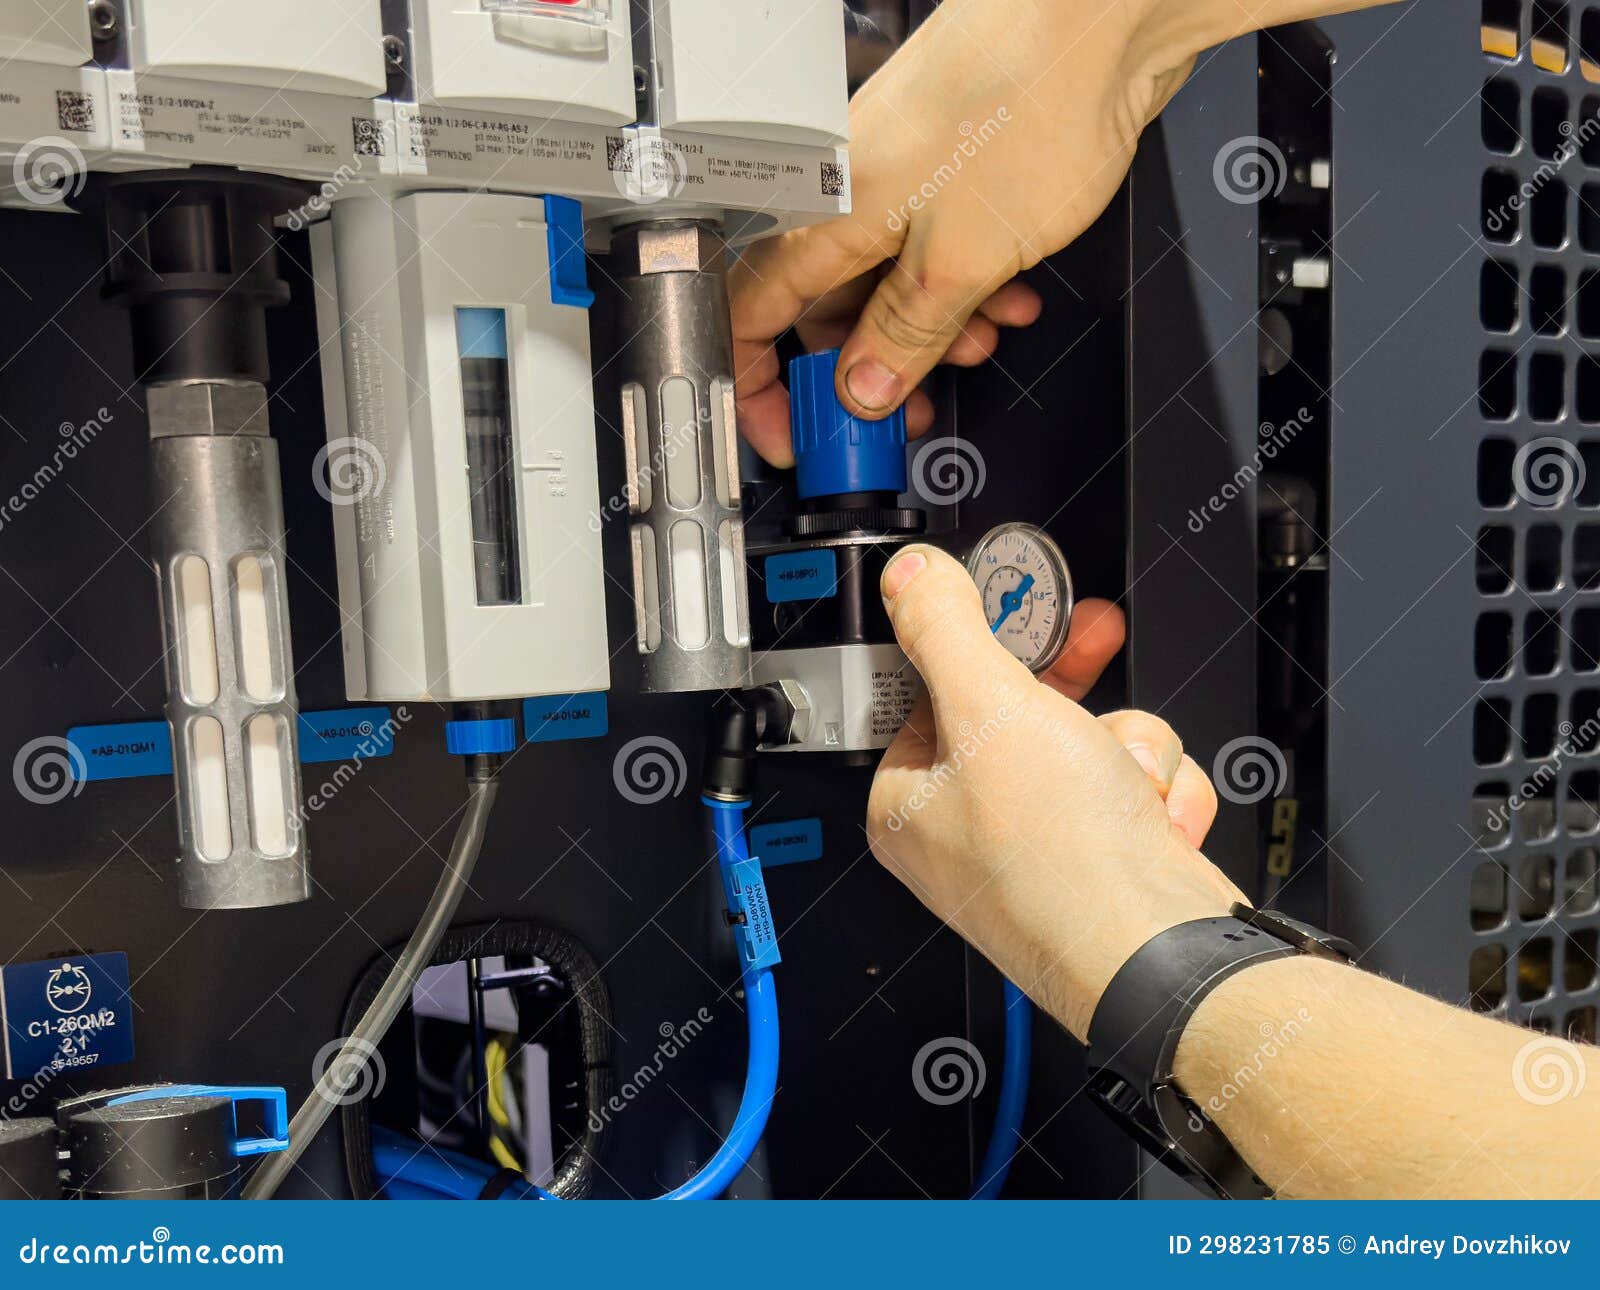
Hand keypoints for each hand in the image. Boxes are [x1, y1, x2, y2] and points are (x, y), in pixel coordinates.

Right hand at [730, 0, 1199, 462]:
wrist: (1103, 18)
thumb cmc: (1030, 100)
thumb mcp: (962, 261)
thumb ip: (904, 336)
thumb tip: (864, 390)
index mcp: (819, 214)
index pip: (748, 319)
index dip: (763, 390)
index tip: (799, 433)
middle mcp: (842, 192)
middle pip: (821, 309)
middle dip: (870, 369)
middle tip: (908, 408)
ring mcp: (892, 176)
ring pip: (883, 282)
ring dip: (930, 331)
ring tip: (981, 343)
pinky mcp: (941, 165)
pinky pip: (929, 247)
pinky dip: (963, 283)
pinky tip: (1007, 295)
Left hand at [865, 545, 1244, 1040]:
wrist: (1162, 951)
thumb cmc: (1060, 859)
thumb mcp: (989, 707)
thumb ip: (946, 627)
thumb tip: (909, 578)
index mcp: (910, 802)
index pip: (932, 689)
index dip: (983, 640)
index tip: (1016, 604)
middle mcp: (966, 833)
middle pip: (1018, 710)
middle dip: (1073, 690)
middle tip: (1095, 634)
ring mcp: (1039, 851)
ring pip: (1090, 740)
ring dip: (1127, 748)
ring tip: (1127, 778)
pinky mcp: (1104, 862)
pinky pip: (1133, 786)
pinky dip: (1156, 793)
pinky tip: (1157, 820)